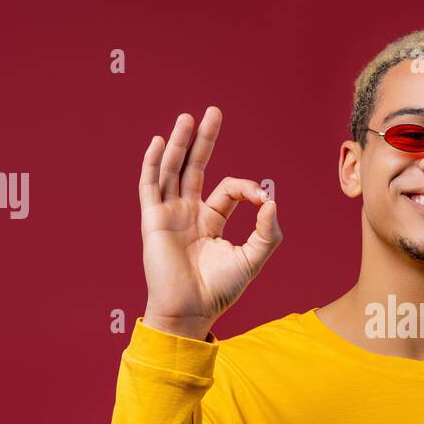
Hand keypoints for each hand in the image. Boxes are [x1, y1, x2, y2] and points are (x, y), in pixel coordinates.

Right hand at [139, 107, 282, 338]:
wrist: (190, 311)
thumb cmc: (219, 291)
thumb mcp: (252, 260)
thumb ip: (266, 233)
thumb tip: (273, 202)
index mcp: (211, 221)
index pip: (228, 190)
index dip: (247, 189)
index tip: (262, 200)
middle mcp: (188, 213)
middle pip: (196, 167)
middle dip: (205, 140)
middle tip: (214, 111)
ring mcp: (170, 214)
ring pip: (173, 170)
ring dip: (181, 143)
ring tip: (189, 117)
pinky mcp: (154, 220)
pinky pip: (150, 185)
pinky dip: (154, 163)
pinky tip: (161, 142)